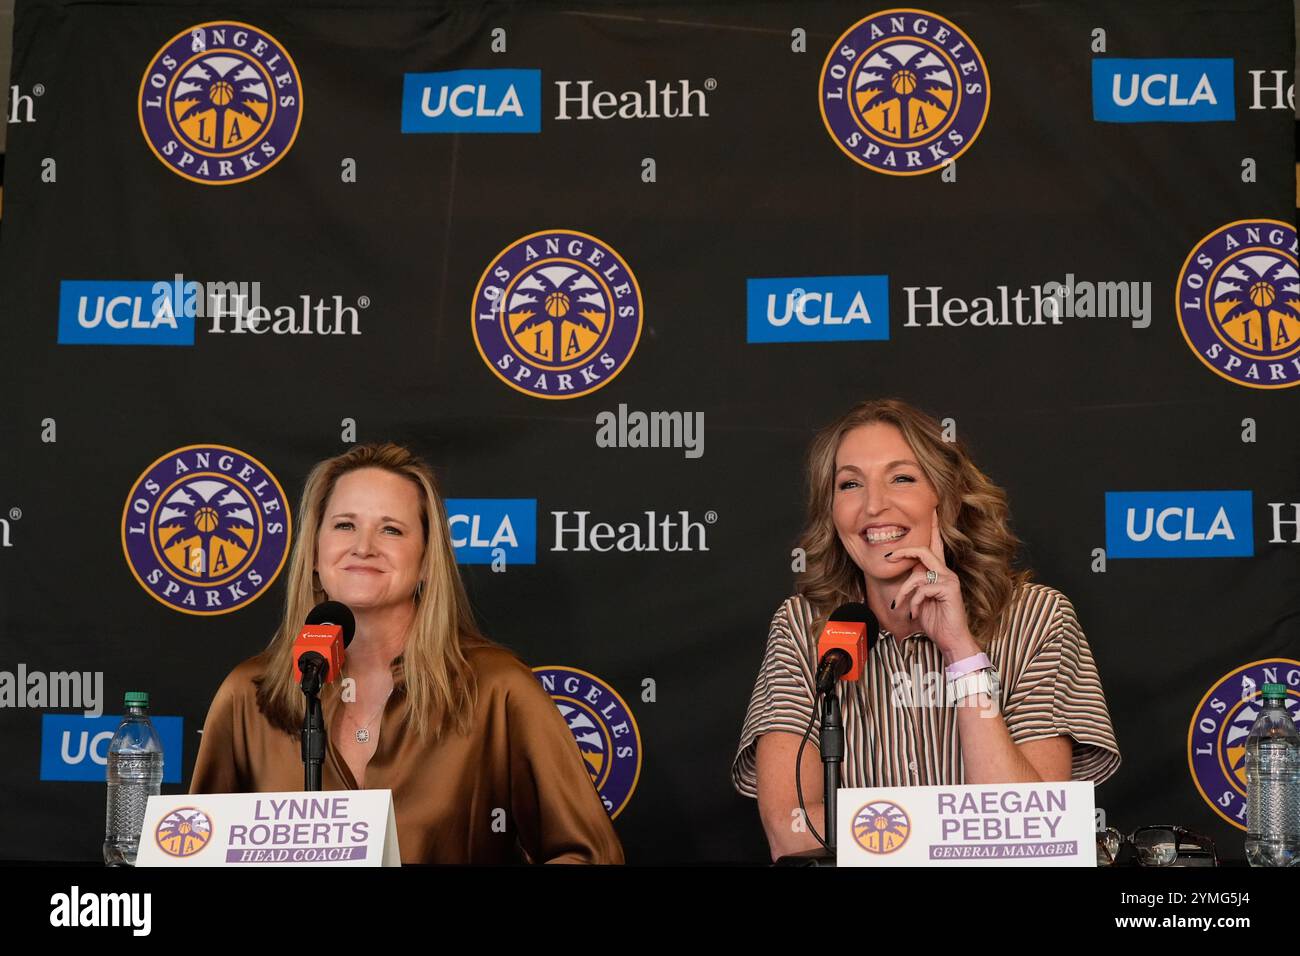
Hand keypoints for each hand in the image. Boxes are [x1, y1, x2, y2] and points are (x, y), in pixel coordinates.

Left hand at [886, 508, 977, 661]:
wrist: (950, 639)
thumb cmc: (935, 620)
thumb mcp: (921, 598)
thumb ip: (916, 583)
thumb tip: (907, 575)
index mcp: (939, 572)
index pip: (935, 545)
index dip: (933, 527)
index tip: (932, 510)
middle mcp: (946, 572)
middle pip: (923, 550)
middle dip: (903, 552)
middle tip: (889, 557)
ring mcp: (949, 580)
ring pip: (917, 574)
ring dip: (904, 592)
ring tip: (901, 606)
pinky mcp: (949, 589)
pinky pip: (922, 588)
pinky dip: (914, 602)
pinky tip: (915, 613)